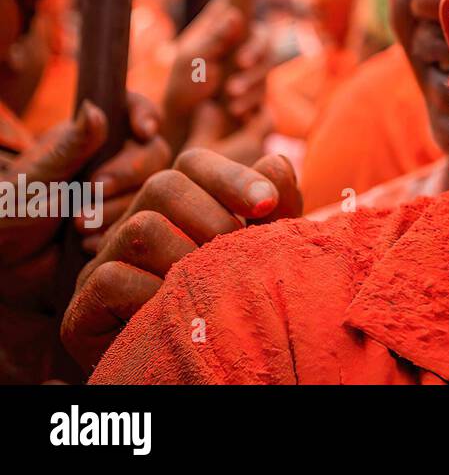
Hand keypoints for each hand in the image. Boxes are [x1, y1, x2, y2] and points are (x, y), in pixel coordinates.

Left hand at [0, 95, 167, 308]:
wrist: (3, 264)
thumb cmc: (10, 210)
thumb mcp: (40, 175)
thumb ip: (73, 144)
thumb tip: (94, 108)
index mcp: (92, 138)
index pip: (133, 110)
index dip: (146, 115)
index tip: (143, 132)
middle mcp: (114, 161)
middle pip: (154, 152)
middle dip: (126, 175)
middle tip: (92, 192)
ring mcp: (124, 195)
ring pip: (151, 191)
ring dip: (116, 210)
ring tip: (77, 226)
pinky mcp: (126, 225)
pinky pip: (144, 225)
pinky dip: (118, 233)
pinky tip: (88, 244)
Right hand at [60, 148, 301, 371]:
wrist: (207, 374)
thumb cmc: (239, 305)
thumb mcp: (266, 251)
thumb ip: (277, 207)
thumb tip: (275, 162)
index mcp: (177, 207)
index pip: (193, 164)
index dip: (232, 177)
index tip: (269, 205)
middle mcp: (135, 226)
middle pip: (164, 185)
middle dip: (214, 217)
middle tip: (236, 254)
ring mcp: (104, 264)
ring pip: (142, 228)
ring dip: (189, 258)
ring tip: (209, 289)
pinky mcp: (82, 307)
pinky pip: (114, 278)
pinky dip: (154, 295)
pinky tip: (175, 314)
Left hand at [161, 0, 269, 149]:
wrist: (186, 121)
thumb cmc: (183, 84)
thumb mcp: (192, 59)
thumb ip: (214, 39)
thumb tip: (235, 15)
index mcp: (220, 26)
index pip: (239, 0)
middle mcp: (239, 41)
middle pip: (263, 35)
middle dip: (255, 51)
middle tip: (241, 63)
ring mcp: (250, 64)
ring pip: (267, 65)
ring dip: (251, 80)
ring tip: (230, 96)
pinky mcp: (256, 87)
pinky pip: (265, 90)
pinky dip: (251, 99)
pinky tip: (236, 110)